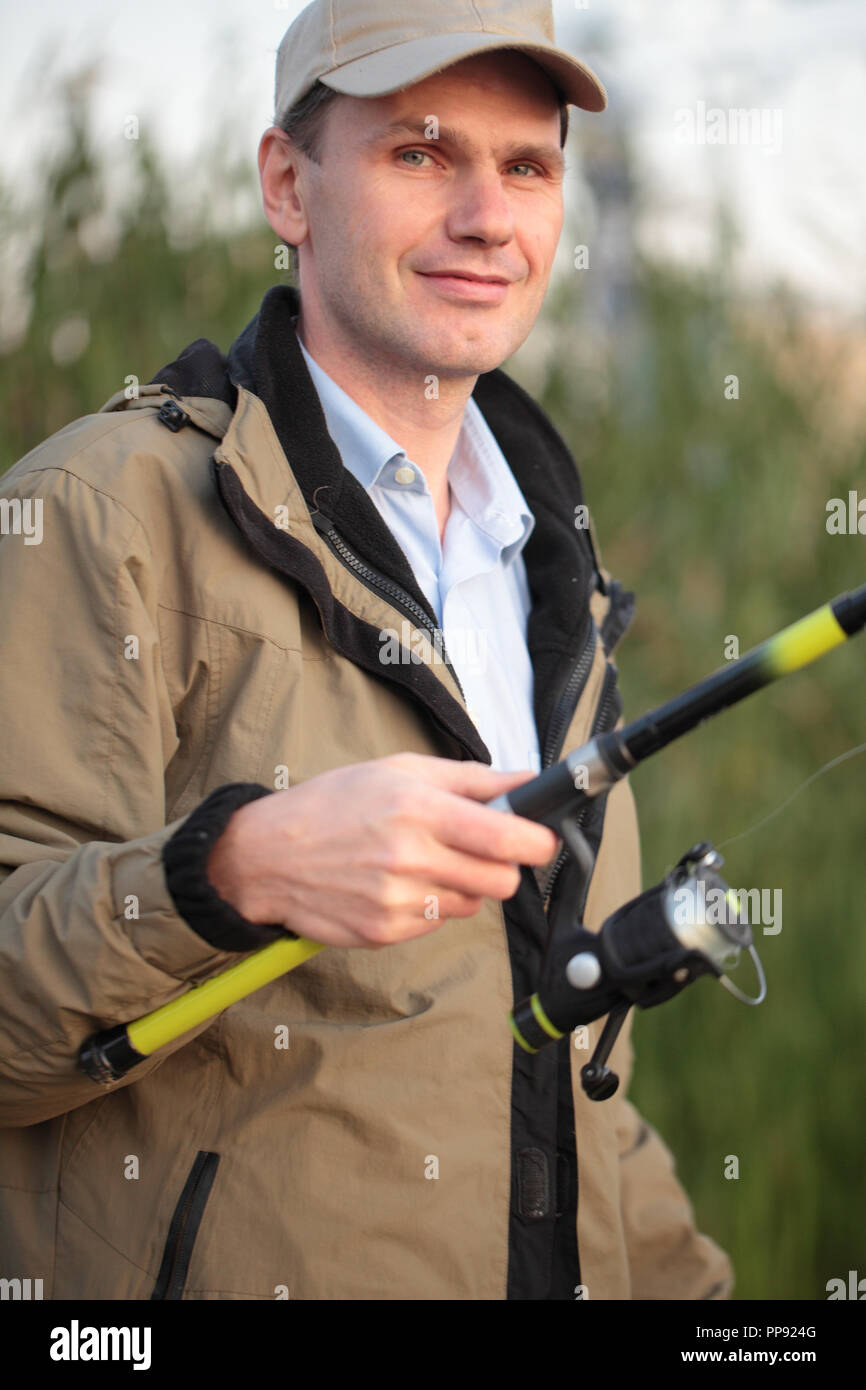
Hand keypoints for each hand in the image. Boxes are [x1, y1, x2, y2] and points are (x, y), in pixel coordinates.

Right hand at [206, 752, 558, 947]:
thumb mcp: (399, 771)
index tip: (538, 840)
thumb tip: (524, 781)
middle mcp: (411, 858)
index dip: (536, 842)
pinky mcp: (384, 933)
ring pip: (470, 903)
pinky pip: (435, 923)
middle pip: (501, 881)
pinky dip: (428, 906)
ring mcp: (397, 901)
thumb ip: (469, 779)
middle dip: (500, 867)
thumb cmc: (334, 804)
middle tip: (476, 851)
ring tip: (422, 863)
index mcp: (419, 809)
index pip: (506, 838)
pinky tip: (396, 884)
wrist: (268, 855)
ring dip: (461, 885)